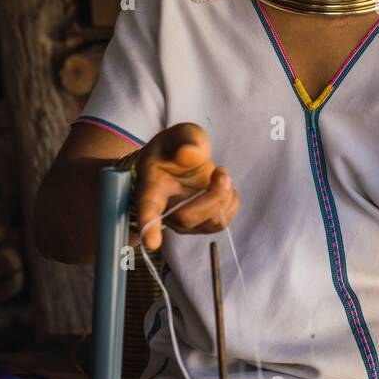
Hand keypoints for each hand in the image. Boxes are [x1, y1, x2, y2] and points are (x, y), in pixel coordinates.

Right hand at [131, 122, 238, 249]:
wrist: (180, 158)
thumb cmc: (176, 148)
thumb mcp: (181, 135)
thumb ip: (185, 141)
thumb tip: (188, 154)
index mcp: (151, 188)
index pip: (148, 209)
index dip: (149, 226)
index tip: (152, 243)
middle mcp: (165, 211)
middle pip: (187, 218)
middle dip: (212, 196)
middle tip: (221, 171)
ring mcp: (184, 221)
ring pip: (209, 223)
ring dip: (224, 196)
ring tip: (220, 173)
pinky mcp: (202, 225)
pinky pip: (223, 221)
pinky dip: (230, 201)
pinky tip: (221, 185)